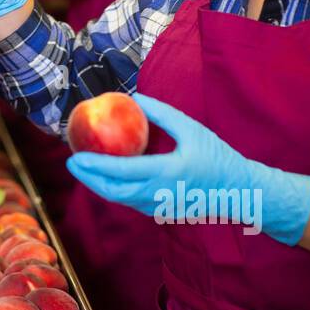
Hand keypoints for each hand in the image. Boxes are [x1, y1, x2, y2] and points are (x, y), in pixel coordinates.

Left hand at [65, 94, 309, 245]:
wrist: (238, 191)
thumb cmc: (216, 156)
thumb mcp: (191, 129)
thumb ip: (162, 114)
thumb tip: (134, 99)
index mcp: (167, 173)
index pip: (123, 171)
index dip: (97, 165)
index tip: (76, 156)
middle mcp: (159, 194)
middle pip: (113, 191)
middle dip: (89, 179)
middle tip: (71, 163)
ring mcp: (159, 206)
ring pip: (120, 199)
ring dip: (99, 185)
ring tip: (84, 168)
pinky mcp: (160, 211)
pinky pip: (130, 200)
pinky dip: (114, 189)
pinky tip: (105, 175)